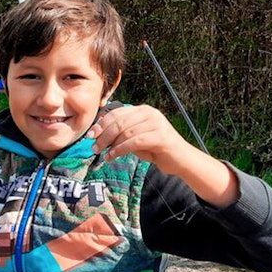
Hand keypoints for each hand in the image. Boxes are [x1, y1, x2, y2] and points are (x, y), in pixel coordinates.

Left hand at [87, 105, 238, 206]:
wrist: (181, 160)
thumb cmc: (156, 150)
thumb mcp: (135, 138)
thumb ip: (121, 134)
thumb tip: (97, 134)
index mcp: (143, 110)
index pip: (117, 113)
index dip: (101, 124)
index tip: (90, 135)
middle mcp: (150, 113)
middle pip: (119, 122)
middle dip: (103, 135)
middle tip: (94, 148)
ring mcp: (156, 123)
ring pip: (125, 132)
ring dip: (110, 144)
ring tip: (103, 154)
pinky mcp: (161, 136)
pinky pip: (134, 141)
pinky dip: (120, 149)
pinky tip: (112, 156)